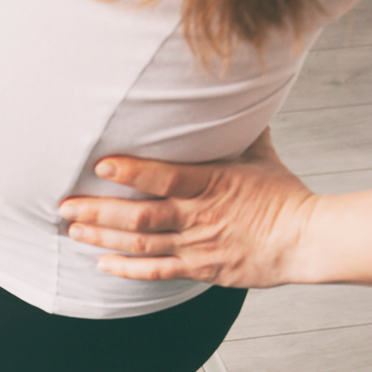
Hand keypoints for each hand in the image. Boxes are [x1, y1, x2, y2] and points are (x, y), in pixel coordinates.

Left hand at [59, 128, 319, 287]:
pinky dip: (127, 270)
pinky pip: (156, 271)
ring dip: (102, 238)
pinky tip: (102, 265)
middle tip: (65, 205)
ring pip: (140, 244)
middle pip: (140, 216)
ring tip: (73, 229)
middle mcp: (198, 216)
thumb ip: (236, 132)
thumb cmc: (284, 197)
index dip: (131, 173)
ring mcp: (196, 245)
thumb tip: (230, 100)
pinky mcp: (199, 269)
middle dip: (97, 211)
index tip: (100, 165)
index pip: (165, 177)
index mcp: (212, 183)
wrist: (306, 241)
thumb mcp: (260, 156)